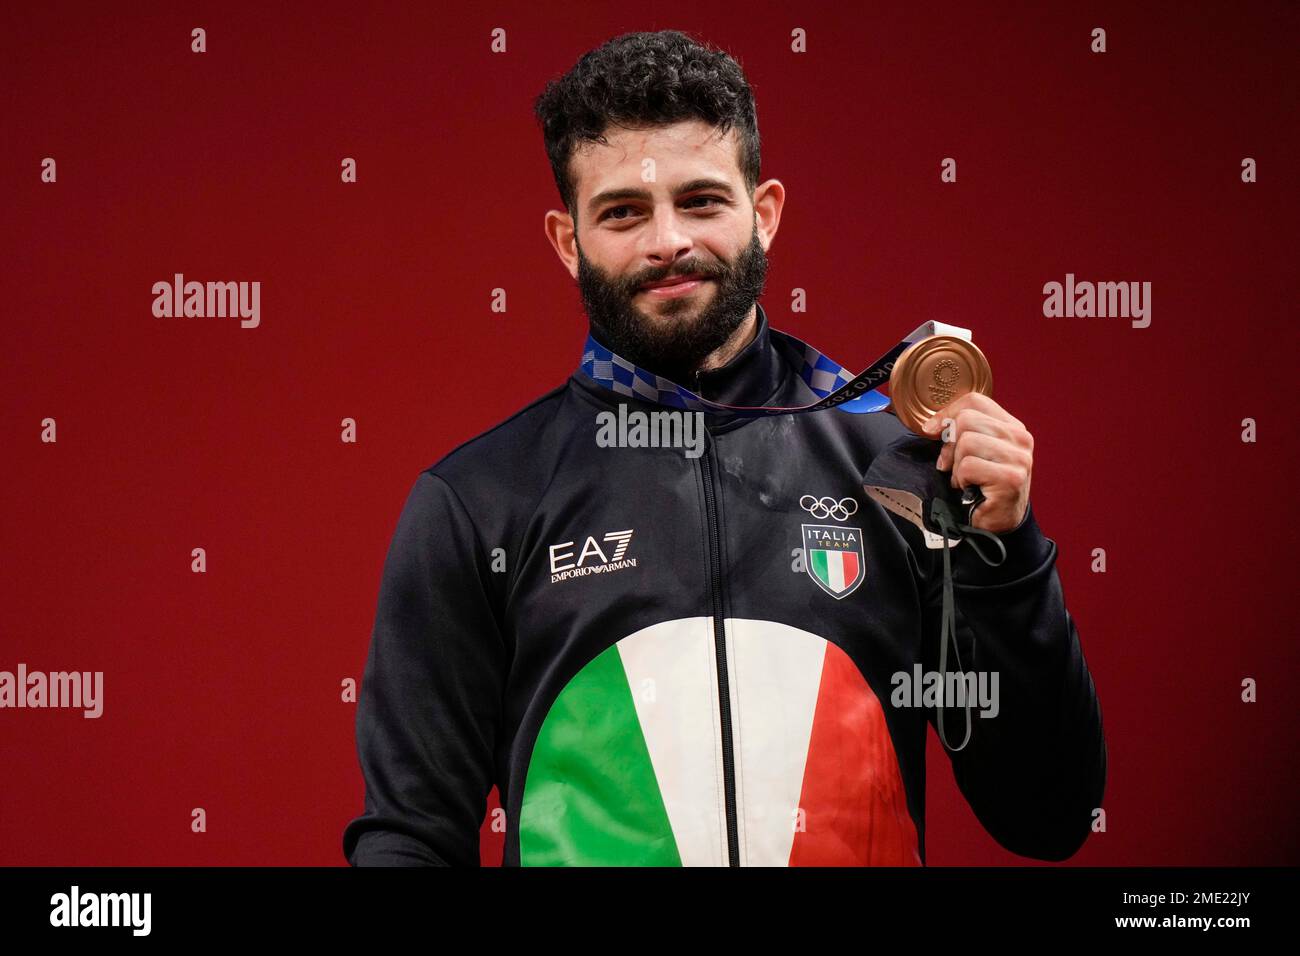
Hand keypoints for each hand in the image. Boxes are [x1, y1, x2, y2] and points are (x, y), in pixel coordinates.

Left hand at [920, 392, 1031, 533]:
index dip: (947, 413)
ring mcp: (1019, 458)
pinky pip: (968, 466)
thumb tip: (932, 426)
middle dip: (950, 444)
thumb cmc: (983, 487)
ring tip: (966, 479)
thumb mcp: (975, 452)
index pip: (975, 400)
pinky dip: (961, 479)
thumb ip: (962, 432)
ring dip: (957, 466)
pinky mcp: (1011, 478)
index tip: (933, 431)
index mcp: (1012, 426)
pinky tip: (970, 489)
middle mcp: (1020, 438)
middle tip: (952, 466)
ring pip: (966, 441)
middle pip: (967, 419)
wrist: (999, 524)